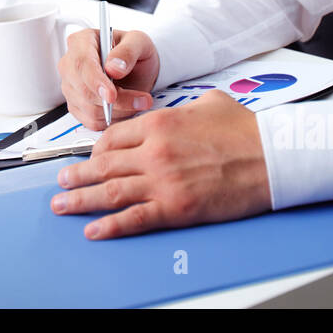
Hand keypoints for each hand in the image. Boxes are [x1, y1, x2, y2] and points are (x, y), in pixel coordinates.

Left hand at [50, 90, 271, 238]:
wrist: (271, 157)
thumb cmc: (246, 130)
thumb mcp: (209, 102)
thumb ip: (185, 106)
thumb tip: (181, 110)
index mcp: (159, 122)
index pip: (112, 138)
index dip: (96, 150)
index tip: (90, 158)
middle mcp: (153, 151)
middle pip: (103, 165)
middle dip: (78, 175)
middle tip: (61, 181)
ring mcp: (162, 180)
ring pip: (110, 192)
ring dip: (81, 199)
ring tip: (62, 204)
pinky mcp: (176, 207)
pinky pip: (134, 218)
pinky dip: (110, 225)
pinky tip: (93, 230)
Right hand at [57, 28, 159, 130]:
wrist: (137, 69)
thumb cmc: (134, 52)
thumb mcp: (139, 42)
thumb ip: (128, 52)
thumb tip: (113, 68)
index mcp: (81, 42)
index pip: (81, 63)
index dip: (95, 82)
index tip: (112, 95)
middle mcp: (70, 64)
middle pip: (83, 90)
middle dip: (113, 101)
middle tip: (140, 101)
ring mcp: (71, 86)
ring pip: (88, 108)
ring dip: (117, 111)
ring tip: (139, 102)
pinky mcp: (76, 105)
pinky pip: (91, 121)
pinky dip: (112, 120)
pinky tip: (126, 109)